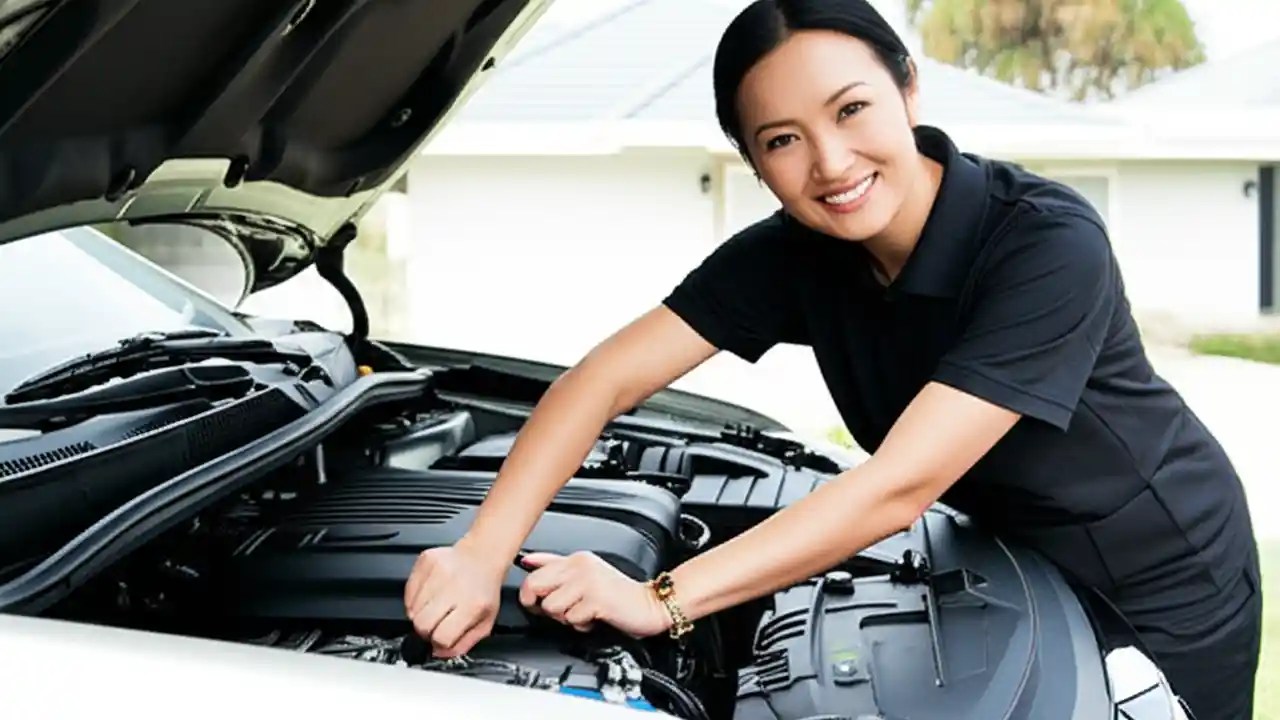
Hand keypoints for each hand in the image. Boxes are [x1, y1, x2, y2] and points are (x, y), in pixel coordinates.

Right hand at [404, 543, 506, 657]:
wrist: (482, 556)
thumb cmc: (484, 589)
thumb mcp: (485, 621)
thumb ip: (464, 643)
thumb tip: (440, 653)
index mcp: (473, 604)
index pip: (442, 636)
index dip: (439, 642)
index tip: (442, 638)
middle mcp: (455, 587)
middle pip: (421, 624)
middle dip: (426, 630)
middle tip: (435, 624)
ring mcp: (439, 571)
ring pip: (412, 609)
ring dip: (420, 614)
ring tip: (435, 606)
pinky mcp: (426, 561)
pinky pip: (407, 590)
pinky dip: (414, 598)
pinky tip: (429, 594)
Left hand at [518, 551, 671, 637]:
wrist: (649, 606)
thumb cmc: (617, 594)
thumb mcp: (585, 574)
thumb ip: (555, 565)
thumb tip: (526, 561)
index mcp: (575, 559)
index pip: (534, 569)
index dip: (529, 591)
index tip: (536, 598)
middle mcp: (580, 565)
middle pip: (534, 586)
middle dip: (543, 605)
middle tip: (561, 609)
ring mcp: (588, 581)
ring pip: (551, 606)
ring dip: (565, 617)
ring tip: (582, 612)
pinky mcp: (596, 599)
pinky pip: (570, 619)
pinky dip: (581, 625)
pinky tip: (593, 617)